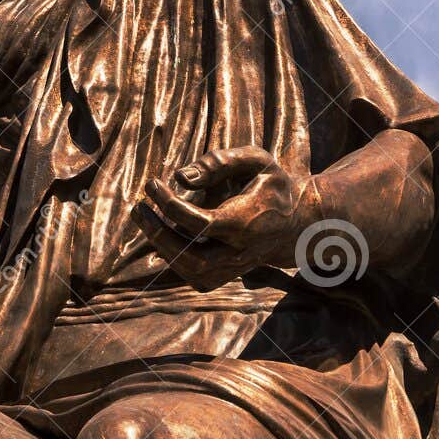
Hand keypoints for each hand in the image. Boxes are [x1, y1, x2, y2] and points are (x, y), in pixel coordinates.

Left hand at [132, 146, 320, 290]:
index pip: (199, 223)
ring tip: (144, 217)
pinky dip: (173, 259)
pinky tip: (161, 234)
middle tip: (139, 208)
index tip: (152, 184)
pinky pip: (194, 277)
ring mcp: (234, 269)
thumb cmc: (272, 185)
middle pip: (191, 257)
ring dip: (161, 246)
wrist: (299, 222)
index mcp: (246, 223)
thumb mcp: (256, 161)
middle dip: (158, 234)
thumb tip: (181, 178)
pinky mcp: (227, 276)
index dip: (169, 205)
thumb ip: (220, 162)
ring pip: (190, 272)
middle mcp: (240, 252)